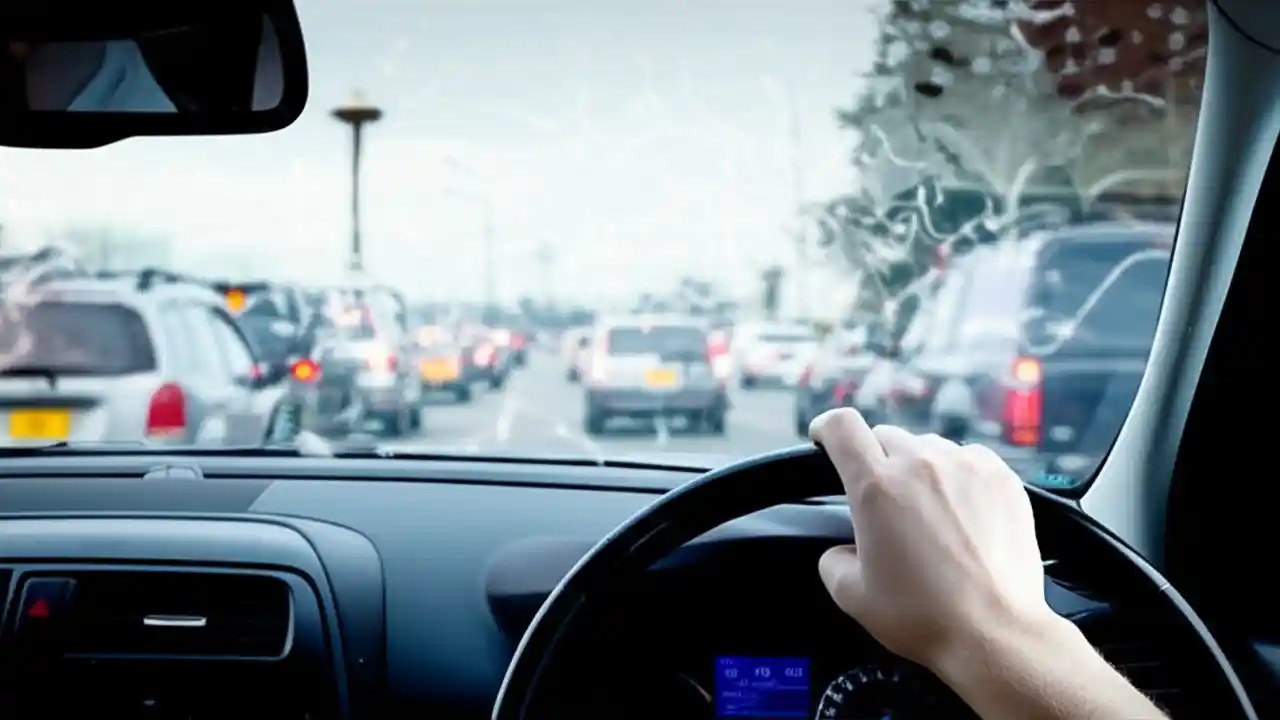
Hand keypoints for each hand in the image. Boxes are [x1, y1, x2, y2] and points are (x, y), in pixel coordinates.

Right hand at [809, 409, 1053, 670]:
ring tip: (926, 509)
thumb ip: (833, 559)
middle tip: (882, 499)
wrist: (994, 632)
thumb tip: (843, 550)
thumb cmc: (922, 615)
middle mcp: (920, 464)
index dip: (827, 428)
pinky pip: (968, 459)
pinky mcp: (1002, 477)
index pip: (842, 426)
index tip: (825, 439)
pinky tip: (962, 509)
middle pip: (885, 436)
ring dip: (918, 468)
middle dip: (875, 460)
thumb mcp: (851, 595)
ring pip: (928, 447)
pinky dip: (957, 475)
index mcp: (876, 487)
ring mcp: (966, 466)